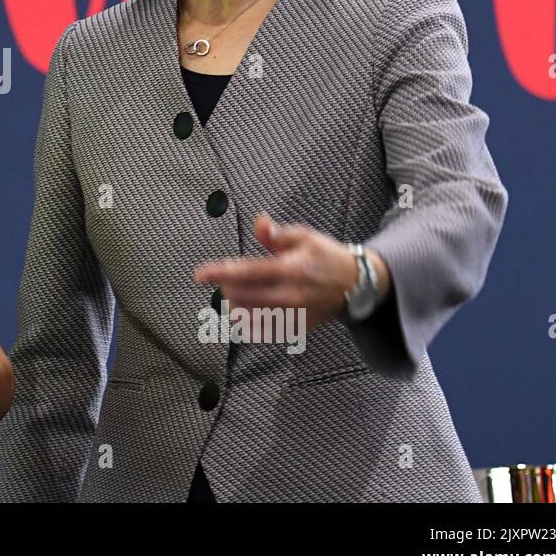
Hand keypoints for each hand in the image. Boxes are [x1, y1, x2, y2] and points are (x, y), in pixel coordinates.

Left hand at [193, 212, 372, 333]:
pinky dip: (246, 325)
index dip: (220, 273)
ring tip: (232, 293)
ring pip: (248, 317)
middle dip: (224, 287)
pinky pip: (262, 333)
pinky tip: (242, 313)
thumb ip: (278, 233)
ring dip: (232, 305)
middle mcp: (291, 296)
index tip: (199, 275)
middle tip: (221, 279)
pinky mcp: (295, 329)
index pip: (247, 272)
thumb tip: (260, 222)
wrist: (355, 286)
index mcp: (291, 270)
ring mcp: (293, 316)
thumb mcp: (305, 236)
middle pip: (242, 296)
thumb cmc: (327, 257)